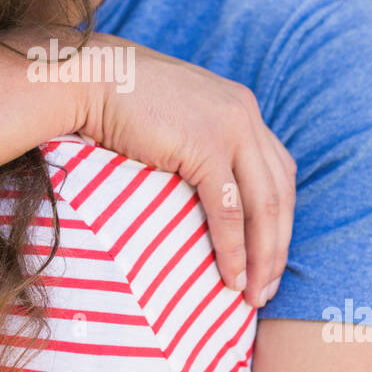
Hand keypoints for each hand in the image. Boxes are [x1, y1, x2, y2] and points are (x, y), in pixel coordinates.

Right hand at [78, 38, 295, 307]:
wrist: (91, 78)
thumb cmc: (121, 103)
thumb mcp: (178, 119)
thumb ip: (201, 144)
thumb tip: (205, 193)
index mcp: (243, 108)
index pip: (279, 173)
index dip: (280, 221)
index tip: (270, 259)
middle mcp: (246, 115)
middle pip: (280, 193)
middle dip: (278, 248)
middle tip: (269, 290)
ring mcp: (230, 128)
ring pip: (263, 205)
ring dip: (262, 256)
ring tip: (253, 293)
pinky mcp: (206, 145)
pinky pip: (228, 208)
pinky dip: (233, 247)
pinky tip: (230, 276)